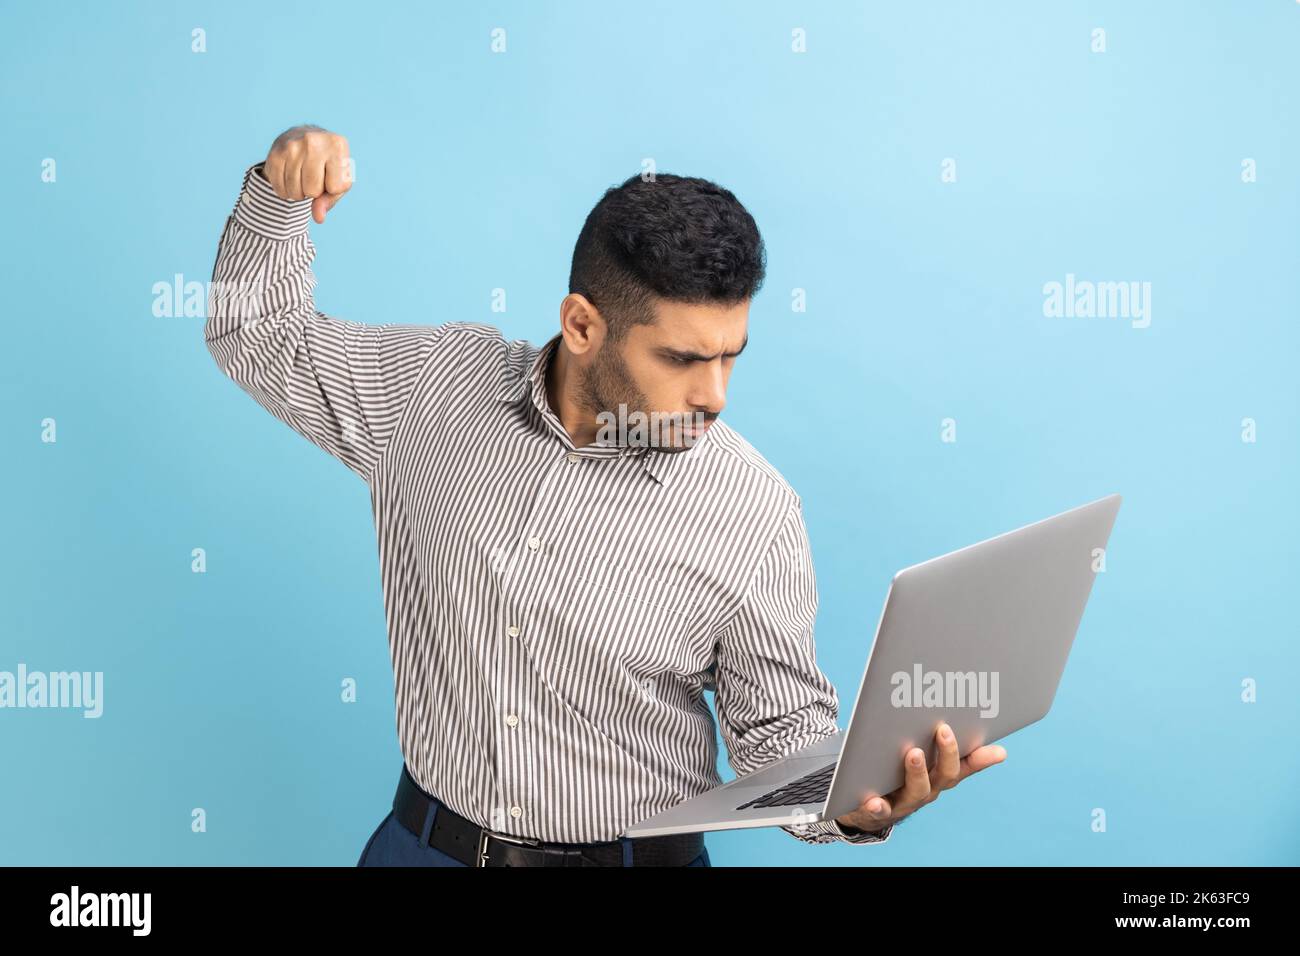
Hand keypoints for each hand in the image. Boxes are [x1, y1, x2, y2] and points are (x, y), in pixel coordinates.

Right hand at [261, 125, 351, 223]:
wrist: (302, 136)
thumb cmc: (327, 164)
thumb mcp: (337, 180)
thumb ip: (330, 200)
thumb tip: (319, 218)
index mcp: (337, 144)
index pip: (335, 188)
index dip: (332, 188)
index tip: (331, 175)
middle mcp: (314, 141)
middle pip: (312, 190)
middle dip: (313, 191)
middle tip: (314, 177)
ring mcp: (293, 145)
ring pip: (295, 191)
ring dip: (299, 193)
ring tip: (302, 177)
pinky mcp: (275, 153)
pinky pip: (280, 189)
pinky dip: (285, 191)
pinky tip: (290, 177)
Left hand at [835, 722, 1006, 834]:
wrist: (866, 806)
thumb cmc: (896, 771)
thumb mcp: (918, 756)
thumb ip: (934, 740)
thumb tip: (953, 710)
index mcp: (938, 776)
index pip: (966, 766)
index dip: (981, 759)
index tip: (999, 750)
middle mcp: (928, 790)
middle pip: (945, 776)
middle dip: (948, 754)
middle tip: (944, 730)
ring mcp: (905, 801)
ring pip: (917, 791)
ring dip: (917, 772)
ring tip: (913, 753)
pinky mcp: (879, 810)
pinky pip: (880, 810)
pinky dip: (877, 806)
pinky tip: (873, 801)